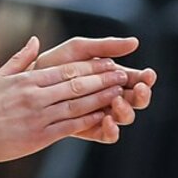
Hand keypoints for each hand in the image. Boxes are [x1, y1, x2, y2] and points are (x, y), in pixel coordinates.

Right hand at [0, 36, 128, 163]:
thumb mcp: (0, 76)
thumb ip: (21, 58)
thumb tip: (36, 40)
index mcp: (28, 80)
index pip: (67, 70)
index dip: (91, 66)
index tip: (109, 62)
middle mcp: (36, 96)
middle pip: (76, 85)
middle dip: (103, 79)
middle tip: (123, 74)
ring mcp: (38, 116)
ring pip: (77, 105)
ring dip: (101, 98)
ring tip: (120, 93)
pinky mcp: (38, 136)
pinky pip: (69, 127)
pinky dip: (88, 121)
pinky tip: (103, 117)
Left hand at [34, 36, 155, 143]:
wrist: (30, 82)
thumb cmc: (54, 63)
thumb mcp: (79, 49)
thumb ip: (106, 46)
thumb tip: (135, 42)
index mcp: (112, 76)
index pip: (137, 79)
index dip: (145, 78)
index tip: (148, 74)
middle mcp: (111, 96)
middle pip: (137, 100)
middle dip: (141, 95)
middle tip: (138, 89)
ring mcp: (102, 113)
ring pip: (125, 118)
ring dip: (126, 110)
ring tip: (117, 101)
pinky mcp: (90, 129)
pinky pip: (108, 135)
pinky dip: (111, 129)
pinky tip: (107, 120)